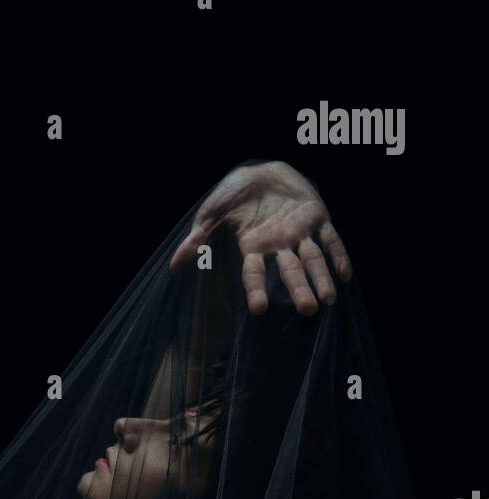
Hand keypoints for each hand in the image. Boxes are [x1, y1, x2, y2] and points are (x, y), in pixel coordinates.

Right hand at [169, 160, 352, 315]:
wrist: (260, 170)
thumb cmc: (233, 194)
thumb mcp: (211, 214)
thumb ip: (197, 239)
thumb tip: (174, 266)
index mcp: (253, 247)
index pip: (254, 273)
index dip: (256, 290)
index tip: (259, 309)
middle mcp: (278, 246)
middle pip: (290, 271)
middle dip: (299, 289)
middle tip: (308, 310)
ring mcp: (299, 233)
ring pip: (312, 259)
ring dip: (321, 278)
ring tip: (329, 299)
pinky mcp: (316, 217)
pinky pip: (331, 239)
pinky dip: (338, 255)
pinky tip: (344, 275)